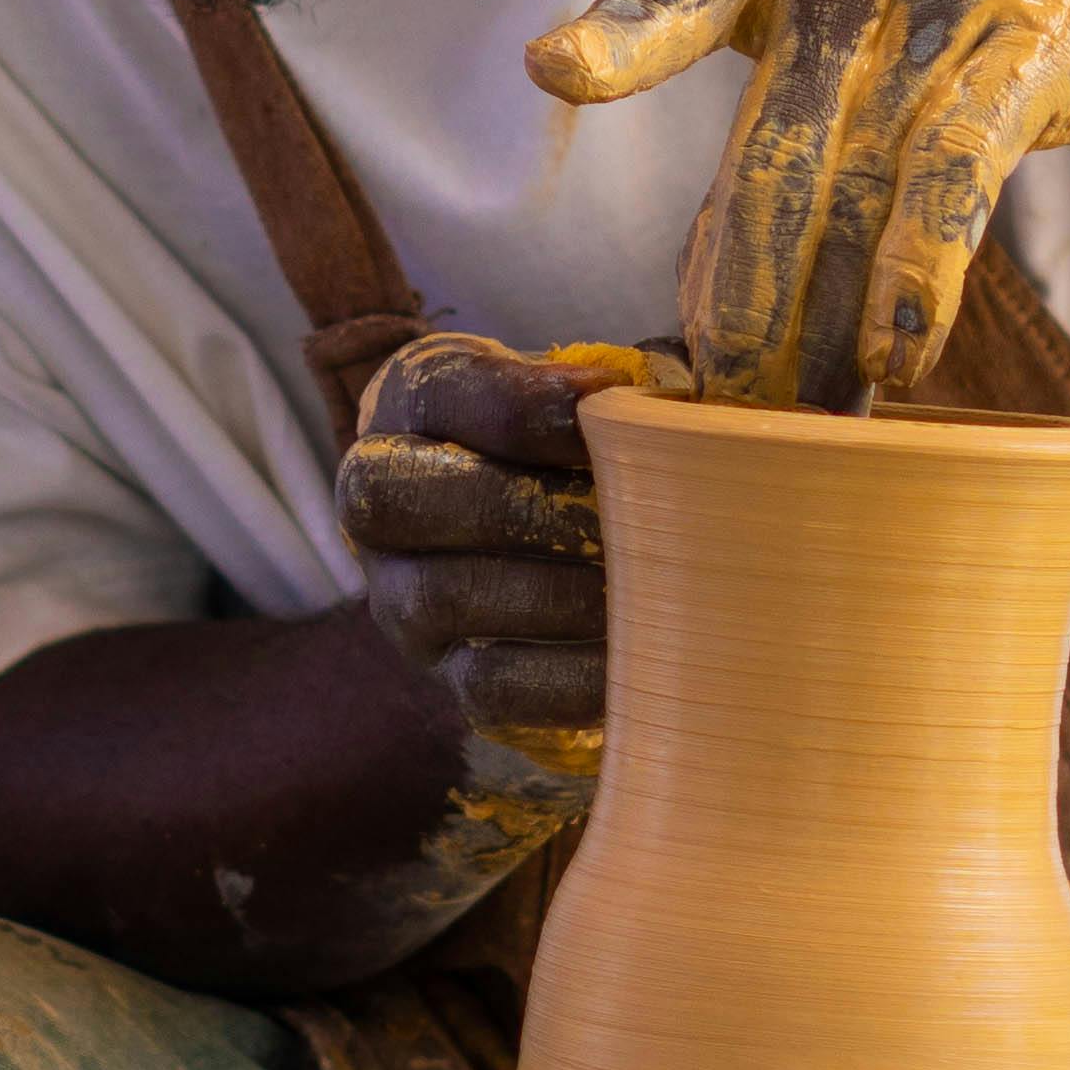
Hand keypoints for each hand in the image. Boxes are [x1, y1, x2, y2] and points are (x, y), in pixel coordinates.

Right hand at [334, 335, 686, 827]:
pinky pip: (485, 686)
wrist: (533, 517)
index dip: (525, 403)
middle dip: (523, 507)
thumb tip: (690, 401)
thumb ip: (638, 382)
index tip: (611, 404)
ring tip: (638, 594)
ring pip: (437, 598)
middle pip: (402, 496)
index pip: (443, 392)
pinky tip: (631, 661)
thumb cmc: (578, 439)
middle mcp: (378, 496)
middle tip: (622, 518)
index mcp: (417, 400)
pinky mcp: (441, 671)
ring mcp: (400, 593)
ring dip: (549, 597)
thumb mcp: (587, 387)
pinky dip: (565, 678)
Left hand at [528, 0, 1069, 403]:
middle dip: (740, 295)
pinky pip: (959, 172)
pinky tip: (896, 357)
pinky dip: (919, 272)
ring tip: (794, 418)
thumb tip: (708, 296)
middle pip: (773, 151)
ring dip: (824, 318)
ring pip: (859, 184)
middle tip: (718, 408)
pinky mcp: (1031, 46)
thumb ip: (776, 118)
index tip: (553, 72)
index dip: (623, 35)